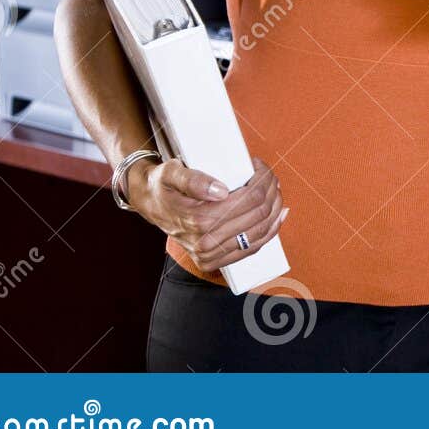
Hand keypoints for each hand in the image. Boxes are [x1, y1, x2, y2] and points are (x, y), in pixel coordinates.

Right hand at [127, 157, 287, 273]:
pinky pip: (252, 248)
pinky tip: (278, 215)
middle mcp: (206, 242)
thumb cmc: (163, 186)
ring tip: (274, 191)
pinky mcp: (214, 262)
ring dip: (274, 209)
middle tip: (268, 176)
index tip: (260, 167)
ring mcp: (211, 255)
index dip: (262, 179)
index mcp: (198, 220)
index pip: (249, 199)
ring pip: (261, 232)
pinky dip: (270, 230)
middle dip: (270, 191)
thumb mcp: (172, 173)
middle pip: (259, 214)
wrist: (151, 205)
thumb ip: (194, 180)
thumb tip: (221, 190)